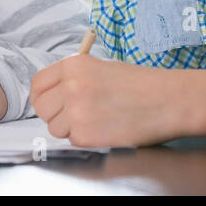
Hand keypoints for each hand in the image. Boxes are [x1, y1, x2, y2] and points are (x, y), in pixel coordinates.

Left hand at [29, 54, 184, 147]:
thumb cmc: (140, 83)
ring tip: (96, 119)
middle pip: (42, 108)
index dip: (43, 95)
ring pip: (55, 127)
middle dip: (55, 113)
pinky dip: (84, 137)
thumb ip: (75, 77)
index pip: (38, 84)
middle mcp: (71, 87)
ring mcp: (76, 112)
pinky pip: (71, 140)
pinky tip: (104, 128)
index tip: (50, 101)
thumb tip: (56, 94)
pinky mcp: (85, 136)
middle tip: (75, 114)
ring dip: (70, 127)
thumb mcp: (102, 67)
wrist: (167, 100)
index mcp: (74, 65)